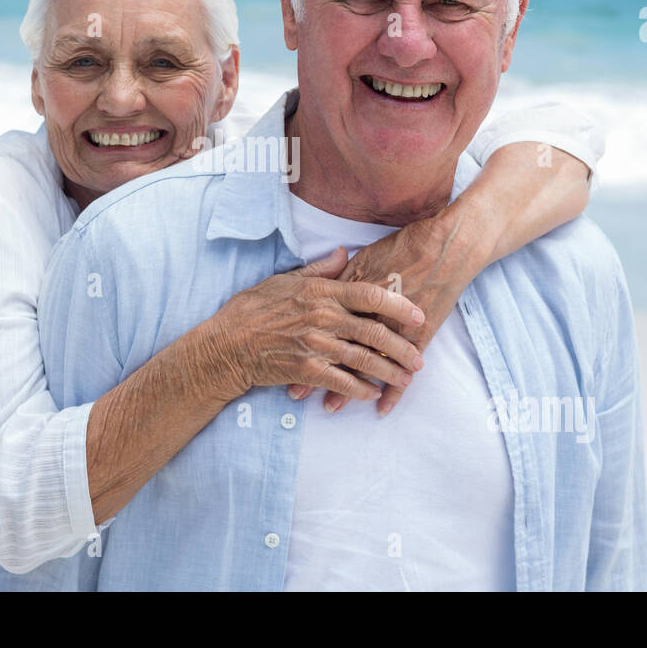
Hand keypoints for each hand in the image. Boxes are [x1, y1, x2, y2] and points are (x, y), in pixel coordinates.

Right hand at [202, 248, 425, 405]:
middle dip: (402, 347)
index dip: (399, 304)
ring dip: (388, 372)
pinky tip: (373, 394)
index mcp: (320, 293)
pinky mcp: (307, 371)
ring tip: (406, 380)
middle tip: (419, 358)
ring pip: (363, 360)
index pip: (370, 294)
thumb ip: (319, 269)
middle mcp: (322, 318)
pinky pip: (342, 383)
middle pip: (374, 331)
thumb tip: (344, 253)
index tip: (419, 314)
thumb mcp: (285, 280)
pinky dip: (361, 391)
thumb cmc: (253, 309)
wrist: (226, 345)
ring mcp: (315, 346)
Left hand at [290, 215, 480, 415]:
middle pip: (338, 348)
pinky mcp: (420, 336)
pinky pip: (402, 369)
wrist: (446, 246)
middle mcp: (371, 312)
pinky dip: (393, 391)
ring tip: (330, 406)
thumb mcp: (366, 257)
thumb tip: (316, 289)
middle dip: (316, 372)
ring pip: (367, 364)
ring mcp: (396, 326)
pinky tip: (381, 408)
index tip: (283, 357)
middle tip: (296, 392)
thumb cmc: (404, 247)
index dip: (303, 342)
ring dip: (348, 388)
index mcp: (355, 290)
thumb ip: (340, 275)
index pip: (322, 323)